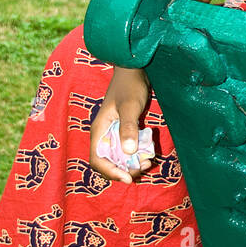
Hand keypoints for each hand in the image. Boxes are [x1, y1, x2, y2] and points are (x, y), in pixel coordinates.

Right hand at [90, 67, 153, 184]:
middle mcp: (104, 134)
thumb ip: (128, 128)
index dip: (110, 172)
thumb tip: (129, 152)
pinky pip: (126, 149)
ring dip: (131, 164)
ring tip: (147, 163)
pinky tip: (148, 155)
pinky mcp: (123, 131)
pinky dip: (136, 156)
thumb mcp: (130, 106)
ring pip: (118, 157)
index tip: (127, 177)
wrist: (134, 69)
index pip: (97, 159)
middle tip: (142, 168)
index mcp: (99, 130)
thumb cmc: (130, 85)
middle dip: (123, 170)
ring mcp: (113, 133)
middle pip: (107, 162)